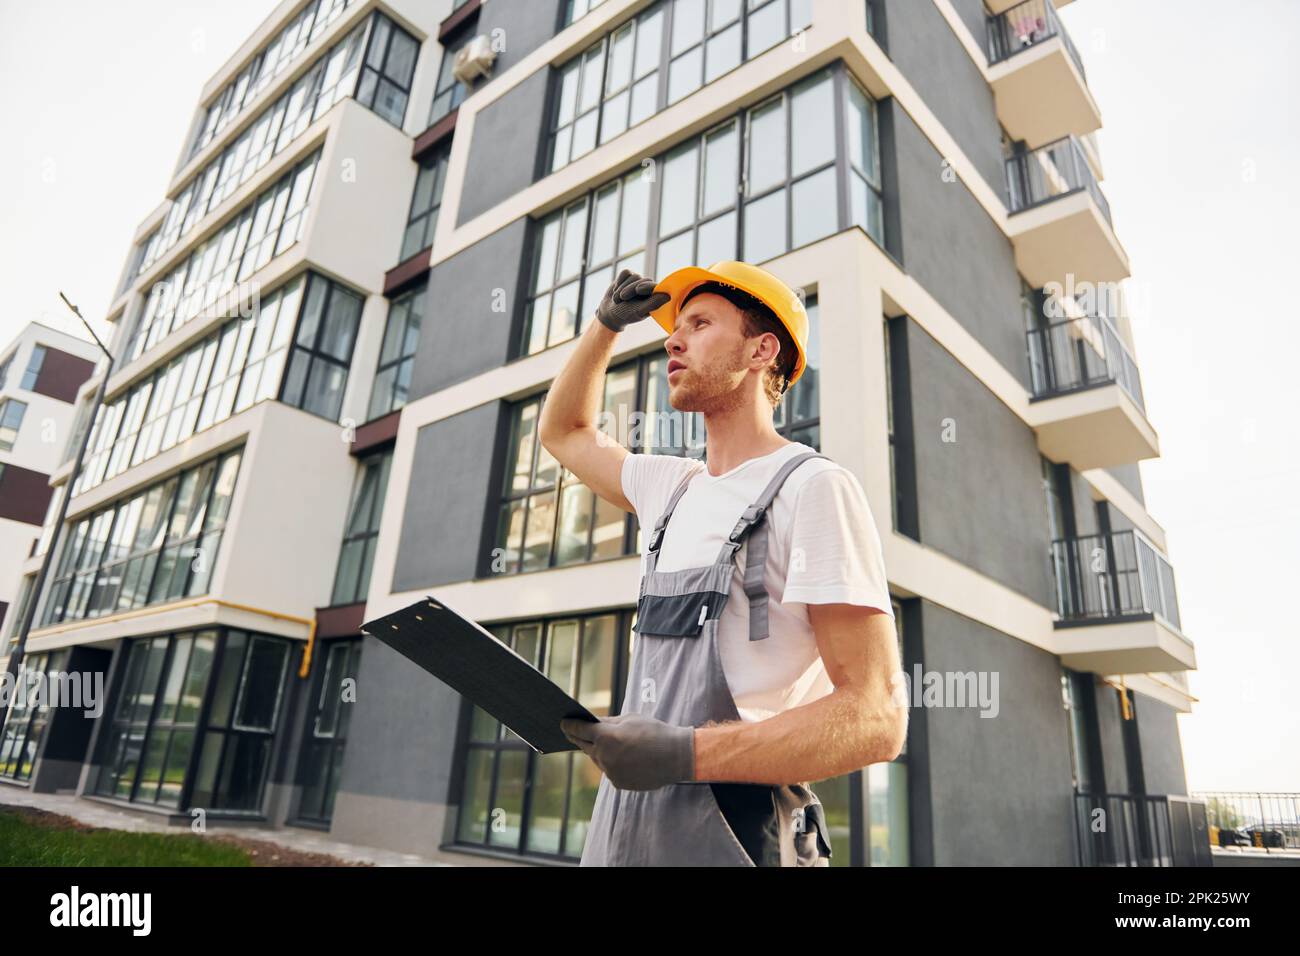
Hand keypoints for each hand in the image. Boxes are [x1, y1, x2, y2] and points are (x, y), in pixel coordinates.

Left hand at [561, 713, 694, 790]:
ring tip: (605, 744)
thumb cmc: (654, 732)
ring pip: (598, 760)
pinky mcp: (619, 783)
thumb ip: (608, 722)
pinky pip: (610, 771)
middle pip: (585, 747)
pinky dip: (613, 763)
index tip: (563, 724)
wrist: (676, 756)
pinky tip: (624, 757)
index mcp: (605, 737)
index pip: (579, 731)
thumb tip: (594, 723)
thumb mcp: (630, 719)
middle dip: (581, 739)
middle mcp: (604, 756)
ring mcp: (610, 772)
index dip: (569, 726)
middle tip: (574, 733)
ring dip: (599, 752)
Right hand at [594, 269, 669, 332]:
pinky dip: (619, 282)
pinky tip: (616, 291)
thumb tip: (668, 296)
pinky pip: (625, 273)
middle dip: (630, 289)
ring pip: (633, 276)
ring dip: (622, 288)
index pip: (654, 287)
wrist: (610, 312)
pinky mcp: (629, 276)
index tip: (638, 290)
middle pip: (641, 280)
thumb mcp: (638, 311)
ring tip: (617, 299)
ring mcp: (638, 280)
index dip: (646, 286)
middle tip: (623, 298)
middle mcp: (648, 287)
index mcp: (654, 297)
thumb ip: (653, 304)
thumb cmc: (626, 314)